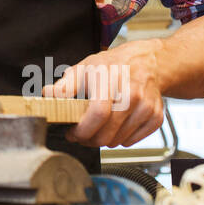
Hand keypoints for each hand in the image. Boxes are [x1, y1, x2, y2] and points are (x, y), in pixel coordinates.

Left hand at [42, 39, 163, 147]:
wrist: (147, 63)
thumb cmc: (113, 65)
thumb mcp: (84, 68)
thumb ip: (65, 85)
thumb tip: (48, 95)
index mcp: (110, 80)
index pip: (98, 114)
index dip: (82, 130)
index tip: (72, 133)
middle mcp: (131, 94)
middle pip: (107, 133)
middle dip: (89, 139)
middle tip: (81, 134)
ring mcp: (146, 107)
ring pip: (118, 141)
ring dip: (103, 140)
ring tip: (98, 127)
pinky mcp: (155, 117)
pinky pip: (131, 141)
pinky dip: (120, 139)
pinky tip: (115, 125)